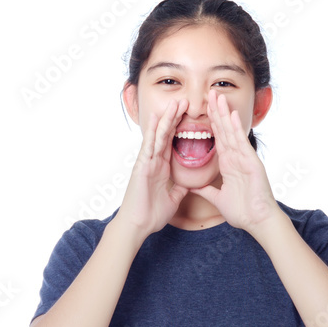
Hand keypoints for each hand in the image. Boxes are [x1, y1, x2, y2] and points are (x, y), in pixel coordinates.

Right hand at [114, 97, 190, 236]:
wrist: (138, 226)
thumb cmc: (151, 215)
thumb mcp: (173, 199)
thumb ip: (179, 189)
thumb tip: (189, 185)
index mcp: (161, 168)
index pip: (172, 143)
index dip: (180, 128)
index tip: (189, 115)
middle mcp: (154, 162)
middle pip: (166, 134)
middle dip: (175, 117)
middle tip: (185, 101)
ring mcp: (147, 162)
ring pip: (158, 136)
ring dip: (167, 119)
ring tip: (176, 103)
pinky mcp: (141, 167)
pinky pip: (149, 146)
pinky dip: (153, 132)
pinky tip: (158, 118)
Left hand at [191, 88, 277, 232]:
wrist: (257, 221)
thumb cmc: (242, 212)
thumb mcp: (217, 199)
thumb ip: (205, 190)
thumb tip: (193, 186)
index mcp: (229, 165)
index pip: (217, 139)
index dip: (210, 124)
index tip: (202, 109)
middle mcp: (236, 158)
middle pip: (224, 130)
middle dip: (216, 112)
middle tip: (209, 93)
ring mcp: (244, 159)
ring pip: (231, 132)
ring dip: (224, 114)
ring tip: (218, 96)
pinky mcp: (251, 163)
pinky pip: (241, 143)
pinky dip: (236, 129)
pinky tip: (231, 115)